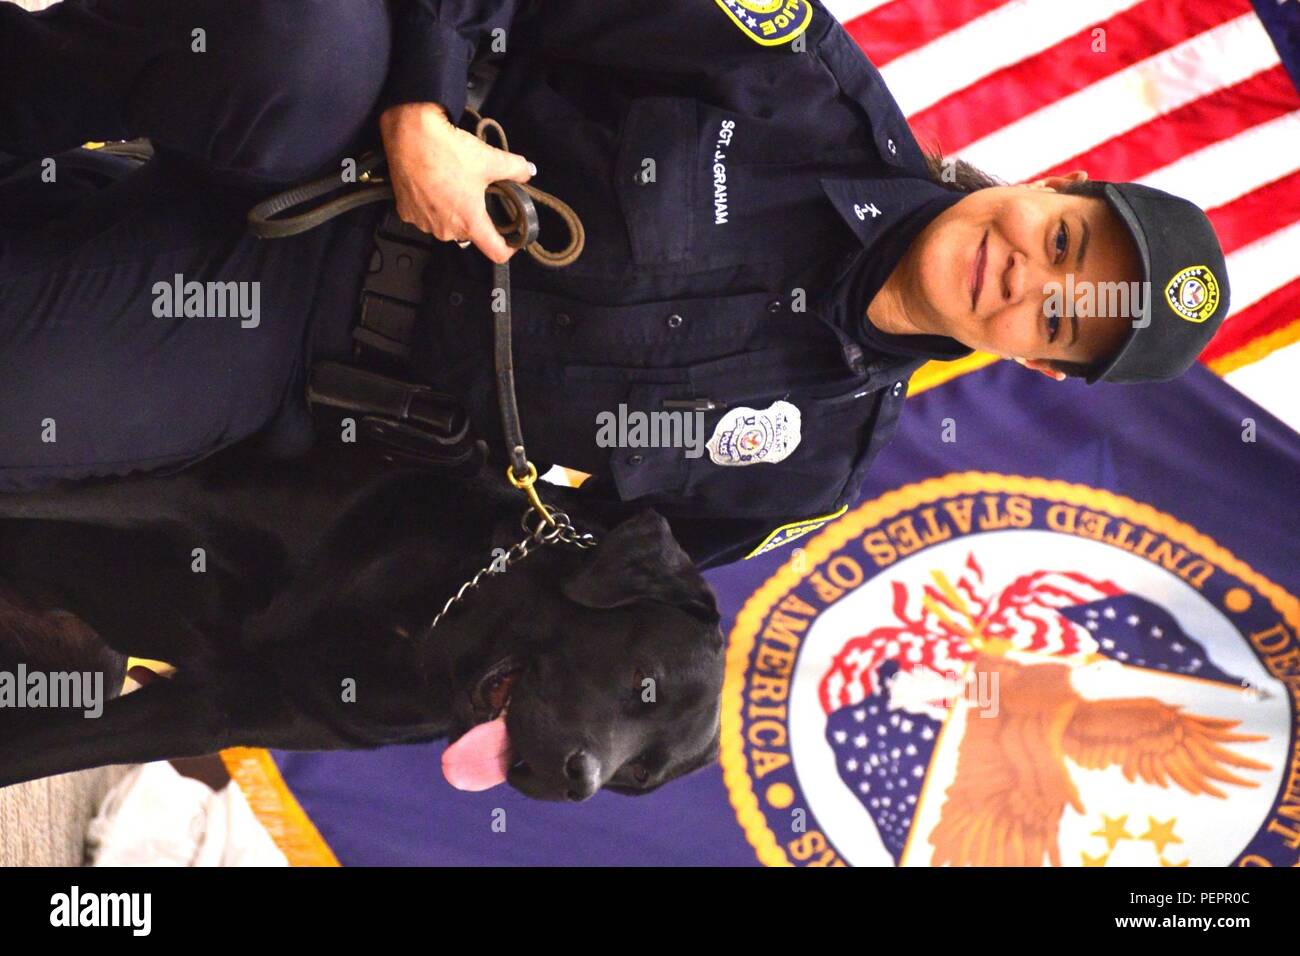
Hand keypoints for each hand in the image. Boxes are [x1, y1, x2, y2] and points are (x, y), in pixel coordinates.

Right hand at [379, 102, 534, 263]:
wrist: (408, 135)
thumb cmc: (447, 151)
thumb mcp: (490, 158)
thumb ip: (516, 168)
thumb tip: (529, 170)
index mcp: (470, 222)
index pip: (496, 252)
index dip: (508, 248)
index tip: (512, 239)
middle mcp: (446, 230)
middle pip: (470, 234)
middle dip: (475, 216)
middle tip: (475, 193)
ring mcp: (424, 223)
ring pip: (447, 225)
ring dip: (451, 211)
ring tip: (450, 185)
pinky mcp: (406, 213)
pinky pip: (426, 216)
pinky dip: (431, 205)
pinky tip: (432, 185)